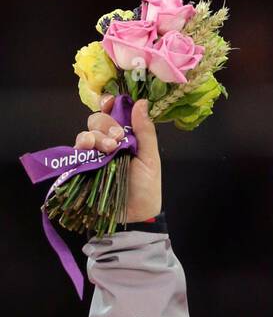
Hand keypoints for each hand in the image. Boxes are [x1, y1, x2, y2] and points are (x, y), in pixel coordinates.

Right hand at [73, 94, 161, 222]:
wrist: (136, 214)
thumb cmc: (146, 188)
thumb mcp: (151, 159)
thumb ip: (145, 132)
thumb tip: (141, 102)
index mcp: (126, 136)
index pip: (113, 112)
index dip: (109, 104)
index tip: (110, 102)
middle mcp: (108, 142)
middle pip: (98, 120)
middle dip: (106, 125)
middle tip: (117, 138)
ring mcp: (95, 154)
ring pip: (88, 133)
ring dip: (97, 136)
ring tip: (109, 149)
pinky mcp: (84, 166)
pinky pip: (78, 149)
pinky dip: (82, 144)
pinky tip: (88, 148)